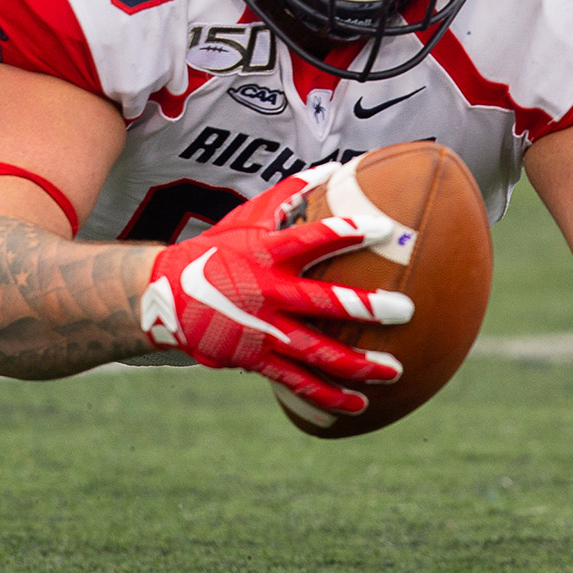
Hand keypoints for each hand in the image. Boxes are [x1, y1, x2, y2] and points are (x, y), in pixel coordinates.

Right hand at [141, 166, 414, 414]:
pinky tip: (359, 405)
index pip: (312, 239)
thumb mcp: (246, 218)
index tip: (387, 229)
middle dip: (365, 307)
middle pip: (322, 302)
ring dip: (357, 364)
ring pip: (316, 352)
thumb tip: (333, 167)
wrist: (166, 297)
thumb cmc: (217, 250)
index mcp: (267, 255)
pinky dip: (328, 396)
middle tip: (405, 311)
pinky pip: (297, 382)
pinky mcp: (256, 359)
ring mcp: (262, 330)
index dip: (347, 232)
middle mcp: (267, 293)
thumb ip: (290, 194)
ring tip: (394, 370)